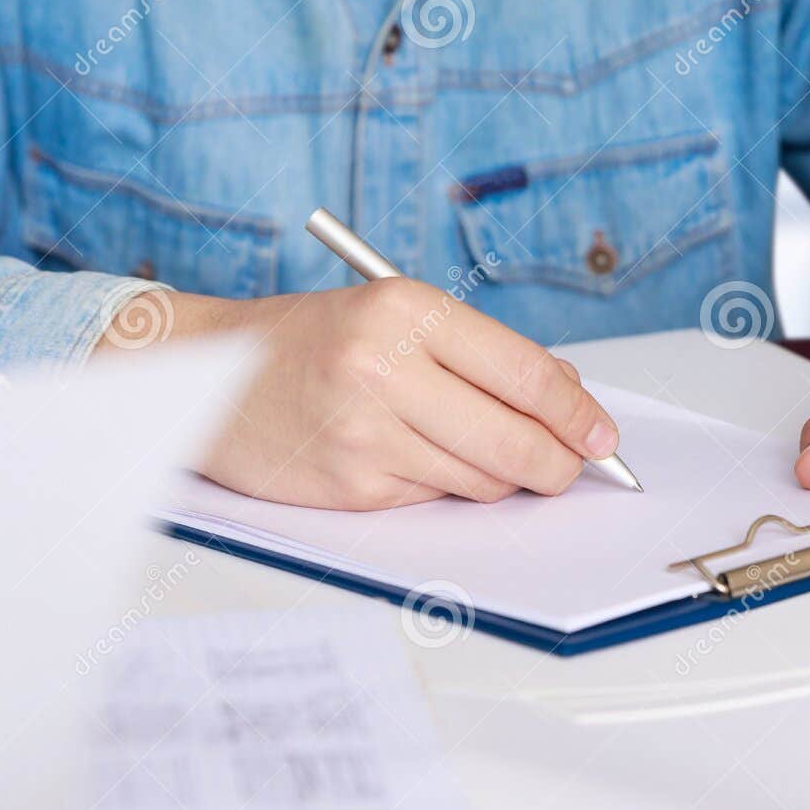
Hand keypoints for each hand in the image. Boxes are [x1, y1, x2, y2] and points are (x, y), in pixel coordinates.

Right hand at [94, 280, 620, 509]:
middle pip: (518, 440)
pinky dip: (445, 487)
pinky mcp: (352, 488)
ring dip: (501, 476)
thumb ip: (482, 354)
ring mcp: (366, 434)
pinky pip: (436, 499)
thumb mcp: (395, 316)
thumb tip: (569, 399)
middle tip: (570, 466)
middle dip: (559, 463)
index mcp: (405, 310)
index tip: (602, 434)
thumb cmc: (309, 342)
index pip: (528, 375)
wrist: (207, 377)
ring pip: (484, 479)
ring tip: (477, 448)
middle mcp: (384, 368)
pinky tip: (415, 457)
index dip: (580, 414)